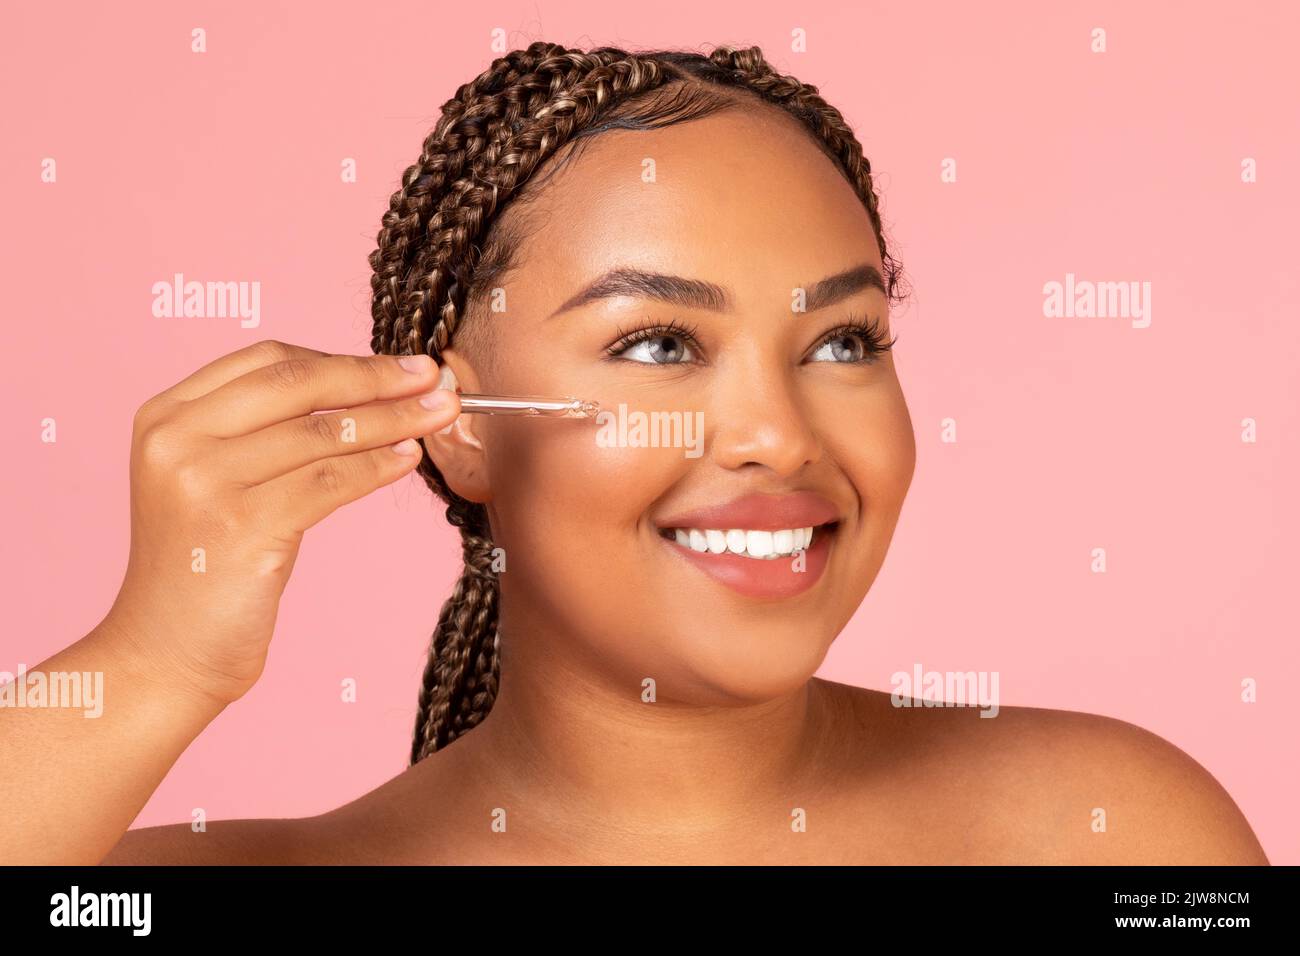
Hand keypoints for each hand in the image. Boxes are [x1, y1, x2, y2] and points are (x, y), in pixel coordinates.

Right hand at [101, 340, 459, 706]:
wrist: (166, 653)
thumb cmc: (208, 566)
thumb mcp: (218, 481)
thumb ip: (267, 432)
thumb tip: (366, 390)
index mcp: (167, 415)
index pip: (268, 360)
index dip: (343, 358)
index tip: (400, 364)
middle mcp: (176, 438)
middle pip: (298, 384)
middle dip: (377, 377)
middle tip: (435, 377)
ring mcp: (203, 481)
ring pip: (321, 432)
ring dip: (393, 420)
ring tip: (439, 416)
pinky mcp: (239, 527)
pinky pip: (329, 481)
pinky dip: (377, 466)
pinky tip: (409, 459)